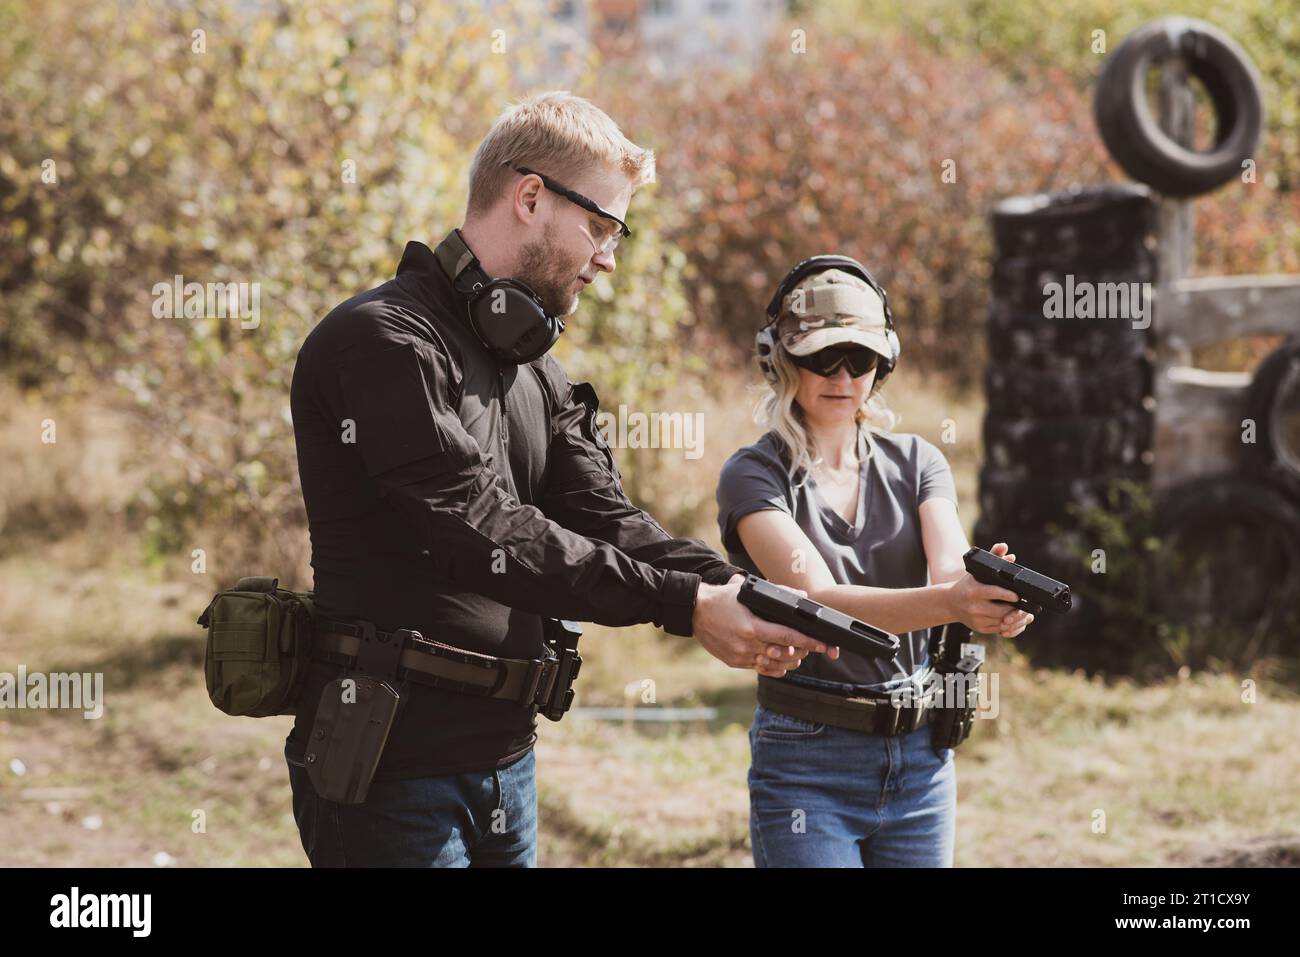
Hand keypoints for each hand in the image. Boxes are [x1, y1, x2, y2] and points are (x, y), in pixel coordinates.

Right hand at [691, 574, 839, 677]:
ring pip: (773, 665)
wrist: (695, 612)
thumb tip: (801, 595)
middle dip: (802, 652)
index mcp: (752, 628)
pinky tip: (782, 665)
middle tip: (813, 648)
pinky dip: (774, 668)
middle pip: (783, 654)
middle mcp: (747, 645)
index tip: (823, 645)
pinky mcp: (735, 662)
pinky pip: (760, 669)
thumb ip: (777, 593)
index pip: (788, 637)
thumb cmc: (722, 599)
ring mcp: (740, 656)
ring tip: (799, 656)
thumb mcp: (748, 592)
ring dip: (789, 662)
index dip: (808, 642)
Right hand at [944, 542, 1034, 636]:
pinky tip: (1013, 618)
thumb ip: (993, 556)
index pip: (993, 592)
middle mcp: (973, 606)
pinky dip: (1009, 625)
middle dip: (1015, 608)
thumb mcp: (978, 570)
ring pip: (1002, 621)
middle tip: (1024, 604)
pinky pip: (999, 629)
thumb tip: (1004, 547)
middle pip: (1001, 610)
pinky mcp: (979, 628)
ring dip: (1014, 617)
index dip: (1008, 595)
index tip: (1018, 595)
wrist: (951, 603)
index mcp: (973, 591)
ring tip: (1022, 611)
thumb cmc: (968, 584)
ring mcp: (976, 619)